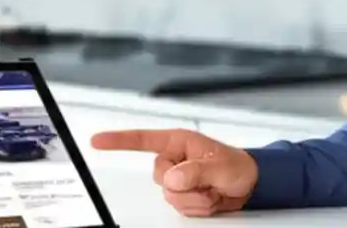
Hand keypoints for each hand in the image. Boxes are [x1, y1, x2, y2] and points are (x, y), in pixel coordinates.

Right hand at [91, 128, 257, 216]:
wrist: (249, 184)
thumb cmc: (237, 165)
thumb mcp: (218, 166)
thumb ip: (195, 171)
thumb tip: (172, 177)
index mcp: (179, 142)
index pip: (143, 139)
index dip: (119, 140)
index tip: (97, 141)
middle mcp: (175, 159)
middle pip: (159, 177)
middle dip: (184, 185)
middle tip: (206, 182)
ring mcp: (178, 178)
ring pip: (169, 196)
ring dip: (193, 198)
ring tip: (211, 189)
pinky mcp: (183, 194)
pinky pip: (179, 207)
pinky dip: (196, 206)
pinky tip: (210, 198)